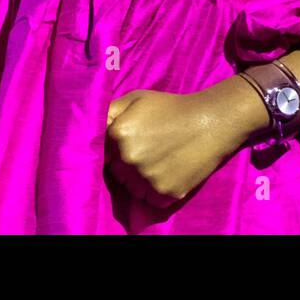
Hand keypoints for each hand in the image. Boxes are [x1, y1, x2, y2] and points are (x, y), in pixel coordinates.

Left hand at [104, 87, 248, 208]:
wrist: (211, 122)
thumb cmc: (171, 108)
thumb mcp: (136, 99)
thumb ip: (109, 112)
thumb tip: (88, 127)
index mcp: (118, 134)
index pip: (101, 152)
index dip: (114, 149)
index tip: (129, 143)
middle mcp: (129, 159)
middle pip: (116, 172)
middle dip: (126, 164)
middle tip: (147, 150)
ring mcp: (147, 179)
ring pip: (130, 188)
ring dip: (139, 180)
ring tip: (158, 161)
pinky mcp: (165, 194)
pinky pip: (149, 200)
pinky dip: (155, 190)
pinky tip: (167, 172)